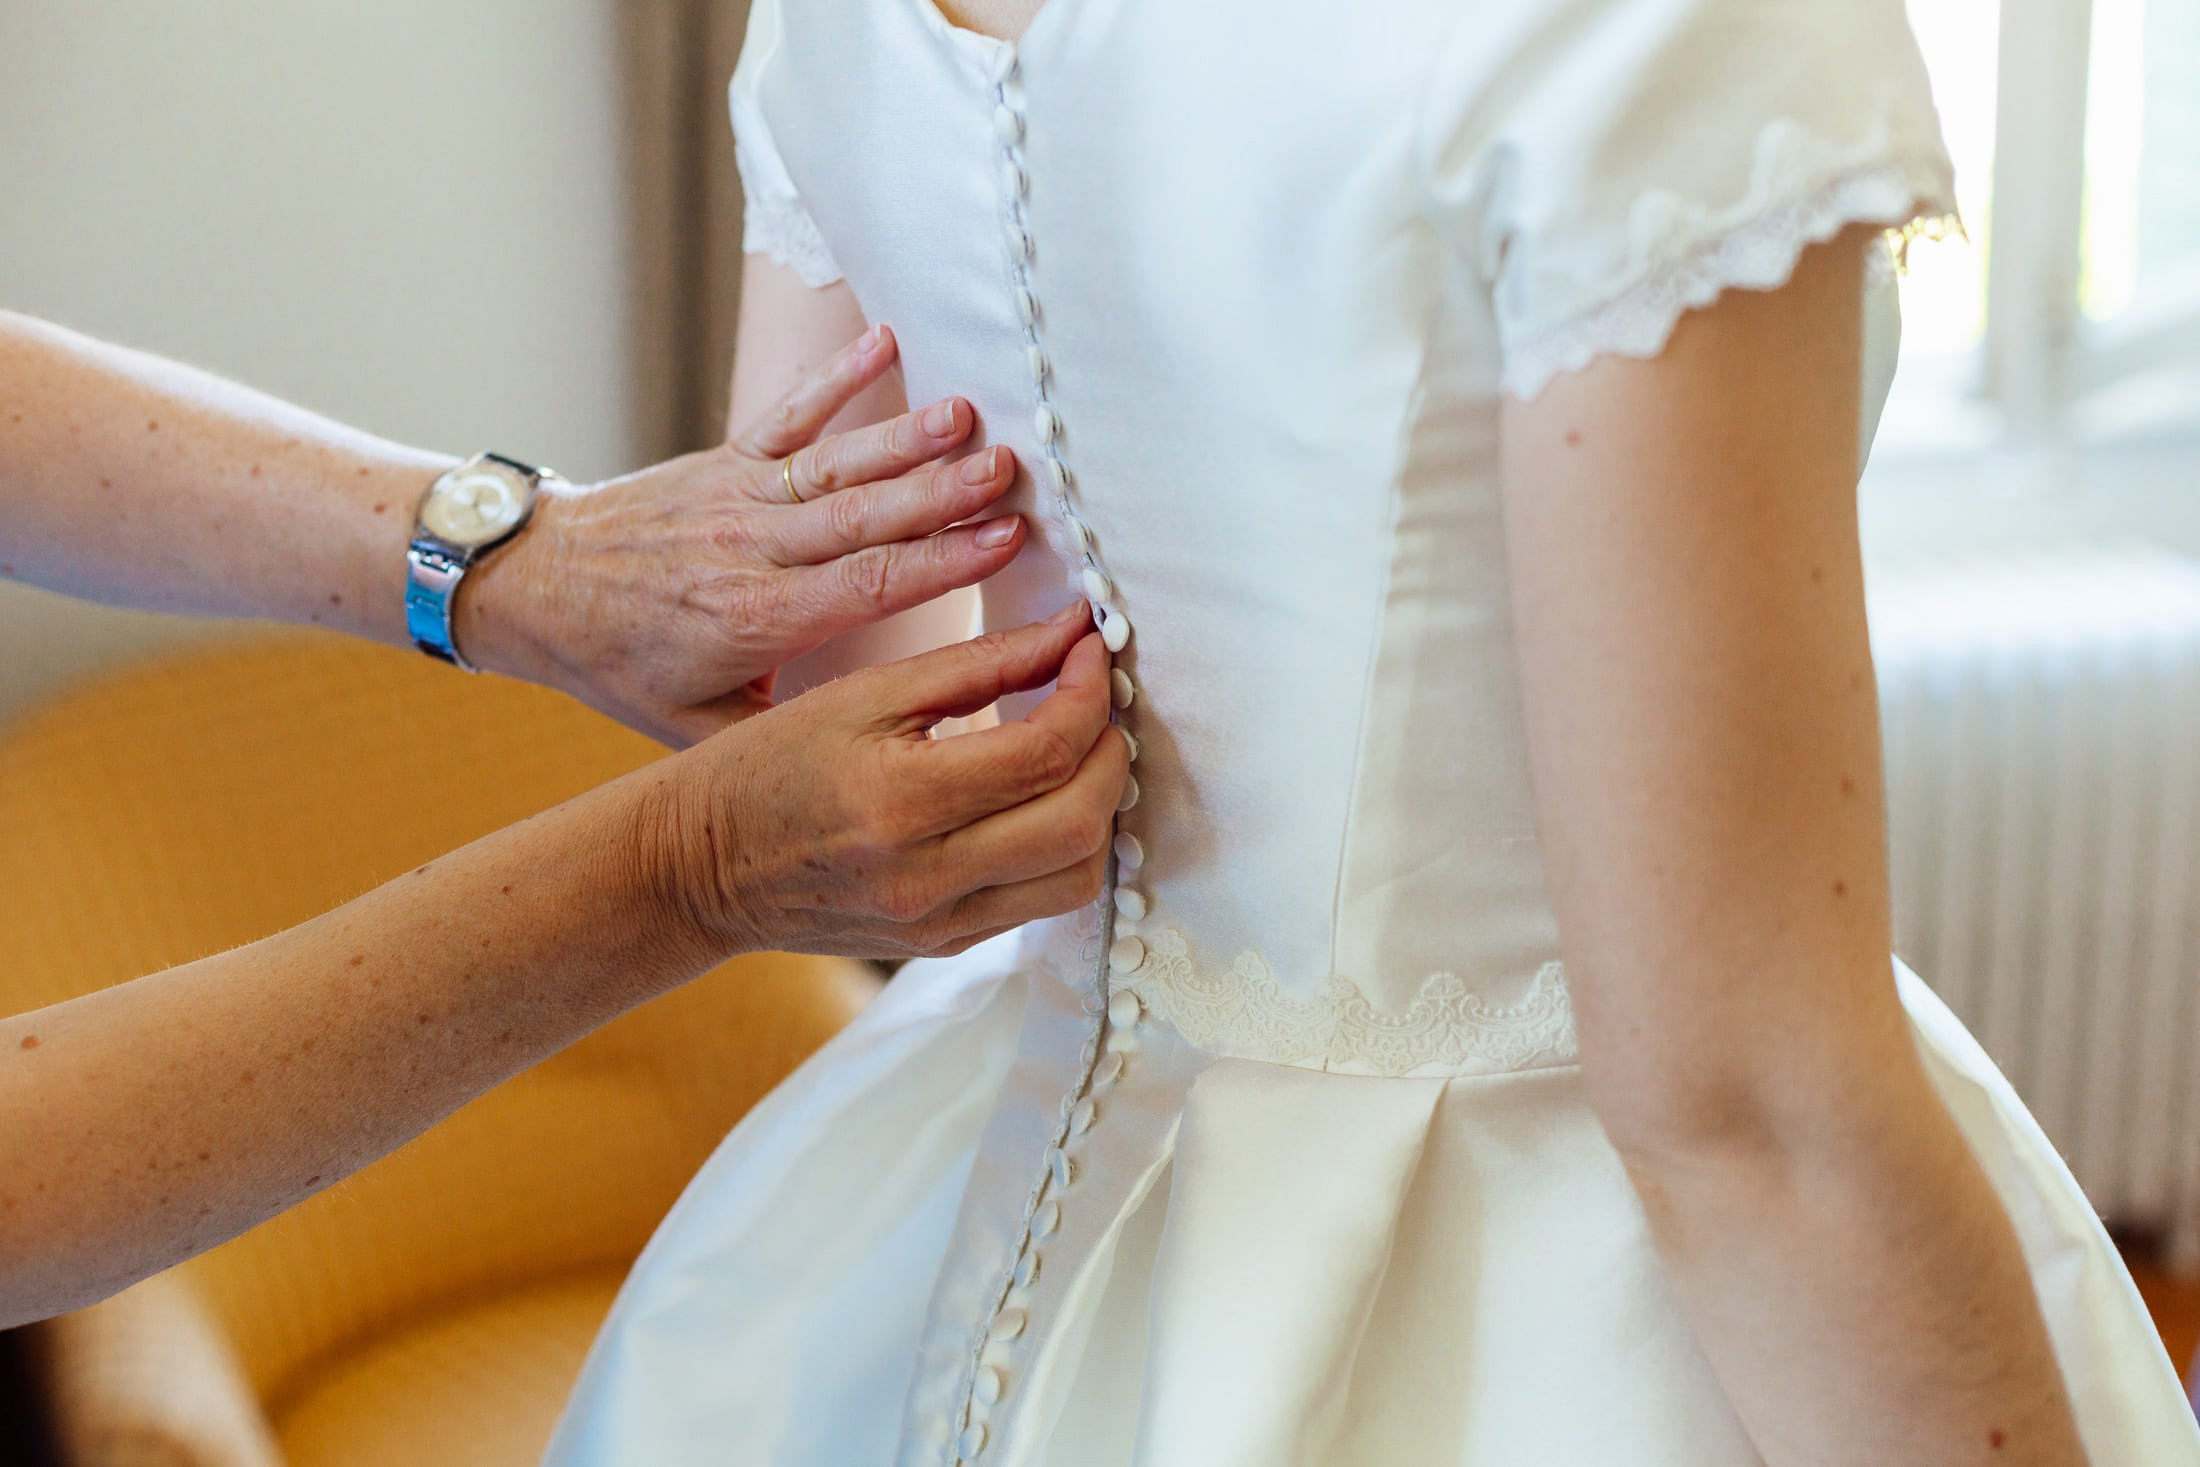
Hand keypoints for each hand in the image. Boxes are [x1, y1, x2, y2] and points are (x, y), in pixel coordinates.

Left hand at [463, 325, 1025, 746]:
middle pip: (866, 516)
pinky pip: (788, 414)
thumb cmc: (621, 666)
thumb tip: (887, 741)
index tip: (1006, 540)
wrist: (533, 589)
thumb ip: (788, 729)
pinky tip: (887, 341)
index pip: (867, 586)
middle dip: (944, 492)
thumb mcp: (698, 729)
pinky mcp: (724, 459)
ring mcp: (738, 495)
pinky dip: (838, 376)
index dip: (942, 561)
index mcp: (756, 619)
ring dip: (907, 436)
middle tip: (1013, 469)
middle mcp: (753, 548)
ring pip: (838, 463)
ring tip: (971, 414)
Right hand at [648, 604, 1129, 960]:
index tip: (1088, 647)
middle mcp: (926, 878)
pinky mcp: (945, 945)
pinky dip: (1061, 846)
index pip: (1044, 752)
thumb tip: (1069, 633)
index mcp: (900, 802)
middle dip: (1109, 752)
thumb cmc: (767, 768)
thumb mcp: (863, 696)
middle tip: (1096, 700)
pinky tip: (1042, 798)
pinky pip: (1039, 902)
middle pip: (1080, 823)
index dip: (1087, 692)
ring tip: (1076, 750)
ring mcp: (939, 924)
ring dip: (1096, 807)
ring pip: (1075, 877)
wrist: (694, 869)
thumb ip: (977, 665)